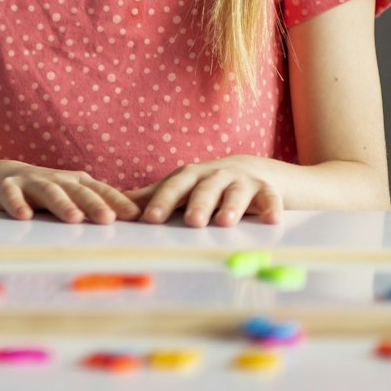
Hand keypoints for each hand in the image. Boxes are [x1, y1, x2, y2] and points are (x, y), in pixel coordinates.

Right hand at [0, 159, 140, 223]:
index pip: (100, 190)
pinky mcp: (6, 187)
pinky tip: (23, 216)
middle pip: (77, 191)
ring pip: (48, 192)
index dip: (117, 201)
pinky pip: (11, 195)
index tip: (136, 215)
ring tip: (74, 219)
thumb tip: (133, 221)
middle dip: (93, 204)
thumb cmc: (45, 191)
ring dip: (62, 204)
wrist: (2, 175)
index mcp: (75, 182)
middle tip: (108, 219)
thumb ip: (95, 205)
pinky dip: (17, 204)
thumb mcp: (71, 195)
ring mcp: (31, 182)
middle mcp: (56, 180)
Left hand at [126, 155, 282, 226]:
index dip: (161, 202)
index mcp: (190, 176)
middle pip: (204, 189)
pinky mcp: (267, 190)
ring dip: (231, 206)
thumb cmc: (208, 184)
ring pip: (236, 192)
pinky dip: (272, 208)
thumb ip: (153, 197)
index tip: (150, 219)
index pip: (173, 188)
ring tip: (225, 222)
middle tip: (191, 222)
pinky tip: (273, 220)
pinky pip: (271, 198)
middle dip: (197, 204)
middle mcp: (215, 175)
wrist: (255, 169)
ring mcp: (242, 182)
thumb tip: (118, 205)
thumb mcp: (182, 188)